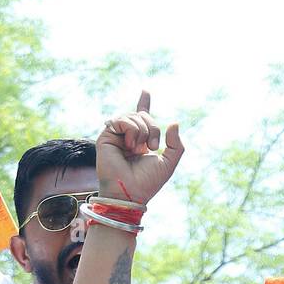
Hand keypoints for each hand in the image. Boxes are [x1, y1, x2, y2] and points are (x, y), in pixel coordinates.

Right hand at [96, 91, 183, 205]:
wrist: (131, 193)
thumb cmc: (147, 182)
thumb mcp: (169, 163)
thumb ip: (176, 145)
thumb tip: (174, 123)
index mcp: (141, 142)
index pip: (141, 118)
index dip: (144, 103)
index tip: (145, 91)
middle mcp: (128, 137)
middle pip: (142, 115)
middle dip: (153, 127)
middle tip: (153, 147)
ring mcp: (116, 136)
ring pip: (132, 116)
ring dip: (142, 131)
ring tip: (139, 149)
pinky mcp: (106, 137)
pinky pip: (121, 120)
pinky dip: (131, 130)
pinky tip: (131, 145)